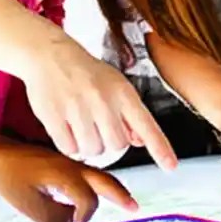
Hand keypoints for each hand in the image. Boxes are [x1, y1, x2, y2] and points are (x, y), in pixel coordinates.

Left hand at [0, 143, 138, 221]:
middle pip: (104, 181)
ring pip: (97, 175)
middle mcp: (71, 166)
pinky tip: (94, 192)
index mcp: (66, 175)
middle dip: (121, 195)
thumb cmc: (8, 179)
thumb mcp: (29, 206)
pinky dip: (96, 184)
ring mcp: (67, 162)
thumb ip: (53, 219)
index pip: (88, 200)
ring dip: (111, 189)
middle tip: (134, 207)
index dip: (84, 217)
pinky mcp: (60, 163)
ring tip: (123, 200)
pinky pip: (86, 173)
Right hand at [23, 38, 176, 170]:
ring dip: (87, 145)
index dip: (160, 148)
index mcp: (122, 92)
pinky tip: (67, 128)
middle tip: (98, 128)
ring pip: (92, 150)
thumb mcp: (115, 85)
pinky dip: (69, 145)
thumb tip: (140, 141)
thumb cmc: (86, 72)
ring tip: (81, 126)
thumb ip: (129, 114)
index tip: (170, 166)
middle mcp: (102, 100)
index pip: (146, 125)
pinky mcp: (53, 115)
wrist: (49, 55)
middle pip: (116, 145)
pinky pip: (68, 148)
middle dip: (109, 143)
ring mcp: (77, 108)